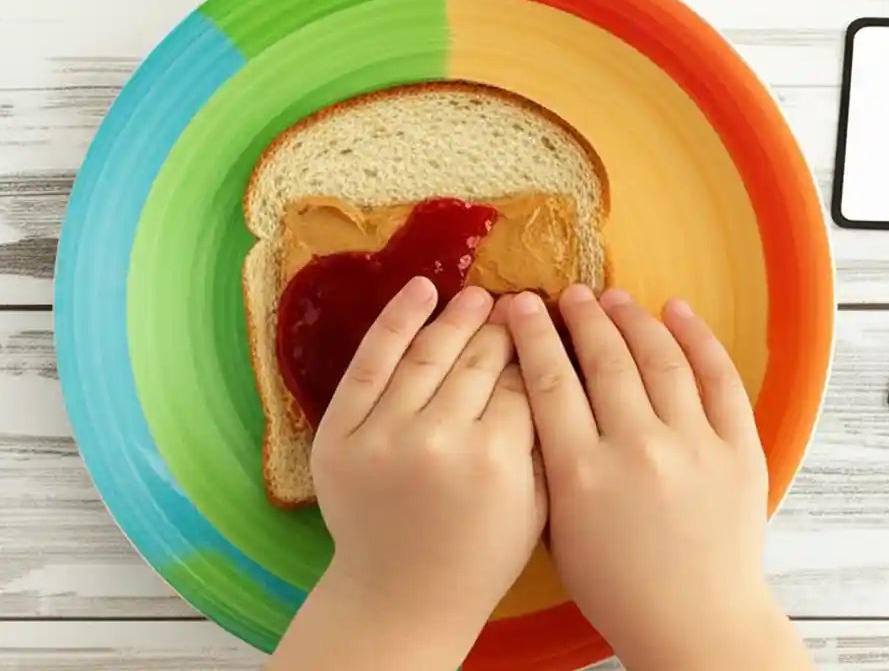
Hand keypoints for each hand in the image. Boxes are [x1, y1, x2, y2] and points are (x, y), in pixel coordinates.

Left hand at [268, 279, 545, 670]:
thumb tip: (549, 369)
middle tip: (516, 304)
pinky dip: (395, 321)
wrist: (400, 597)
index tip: (542, 330)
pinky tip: (421, 290)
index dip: (535, 354)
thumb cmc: (479, 557)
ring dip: (457, 319)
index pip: (522, 384)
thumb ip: (545, 440)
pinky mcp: (339, 434)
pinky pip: (369, 363)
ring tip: (478, 299)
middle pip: (479, 363)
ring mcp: (382, 434)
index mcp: (496, 459)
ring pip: (429, 356)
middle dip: (502, 332)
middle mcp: (439, 439)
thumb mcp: (537, 506)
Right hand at [507, 286, 810, 670]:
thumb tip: (545, 397)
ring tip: (614, 298)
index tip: (520, 306)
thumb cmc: (621, 589)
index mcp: (583, 474)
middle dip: (581, 317)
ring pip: (659, 358)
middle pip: (604, 359)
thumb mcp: (560, 532)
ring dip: (633, 319)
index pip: (550, 380)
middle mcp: (637, 450)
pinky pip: (720, 379)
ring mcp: (693, 446)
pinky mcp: (738, 449)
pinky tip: (677, 311)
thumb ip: (550, 465)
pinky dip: (698, 339)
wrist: (697, 622)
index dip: (532, 334)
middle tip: (569, 295)